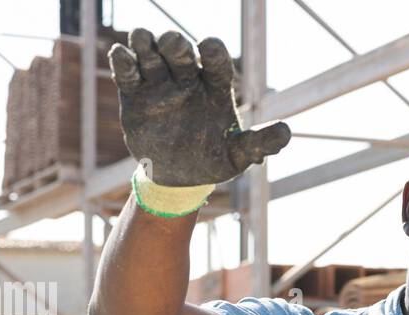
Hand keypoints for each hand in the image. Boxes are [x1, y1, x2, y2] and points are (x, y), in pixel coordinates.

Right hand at [108, 29, 290, 186]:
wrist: (179, 179)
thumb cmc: (214, 161)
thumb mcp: (238, 156)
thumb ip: (259, 143)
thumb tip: (287, 132)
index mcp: (214, 88)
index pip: (215, 61)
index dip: (212, 51)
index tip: (208, 46)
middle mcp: (187, 80)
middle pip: (179, 51)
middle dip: (174, 44)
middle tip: (171, 45)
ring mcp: (160, 85)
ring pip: (150, 53)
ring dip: (145, 42)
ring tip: (142, 40)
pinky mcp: (135, 95)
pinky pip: (127, 72)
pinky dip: (122, 60)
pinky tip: (121, 55)